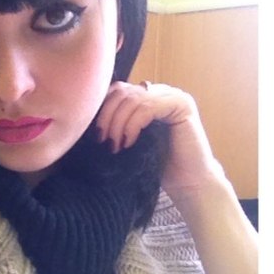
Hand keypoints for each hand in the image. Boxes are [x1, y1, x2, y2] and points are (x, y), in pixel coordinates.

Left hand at [96, 81, 224, 195]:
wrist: (187, 183)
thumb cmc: (156, 164)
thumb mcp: (128, 139)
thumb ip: (116, 122)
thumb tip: (85, 116)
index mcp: (146, 96)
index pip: (117, 90)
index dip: (102, 108)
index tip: (95, 134)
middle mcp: (160, 91)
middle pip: (122, 91)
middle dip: (107, 116)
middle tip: (102, 140)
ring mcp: (172, 95)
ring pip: (133, 99)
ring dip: (118, 123)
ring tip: (114, 145)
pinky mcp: (182, 105)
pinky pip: (147, 107)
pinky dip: (133, 125)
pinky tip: (129, 143)